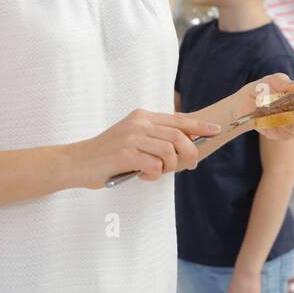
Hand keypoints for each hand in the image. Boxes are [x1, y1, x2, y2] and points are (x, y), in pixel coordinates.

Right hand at [67, 108, 220, 189]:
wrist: (78, 162)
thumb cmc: (107, 155)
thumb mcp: (133, 138)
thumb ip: (155, 138)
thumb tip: (186, 145)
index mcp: (142, 116)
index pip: (178, 119)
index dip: (199, 126)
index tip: (215, 130)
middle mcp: (139, 123)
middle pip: (179, 137)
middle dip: (189, 155)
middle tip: (188, 167)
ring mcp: (132, 137)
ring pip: (169, 152)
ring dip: (168, 168)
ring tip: (155, 172)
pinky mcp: (126, 154)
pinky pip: (155, 166)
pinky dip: (153, 176)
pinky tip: (141, 175)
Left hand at [232, 72, 293, 141]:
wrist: (241, 105)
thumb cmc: (258, 90)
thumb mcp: (267, 81)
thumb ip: (280, 80)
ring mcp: (289, 125)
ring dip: (293, 125)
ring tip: (282, 118)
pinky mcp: (279, 134)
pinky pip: (285, 136)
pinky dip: (281, 131)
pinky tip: (274, 123)